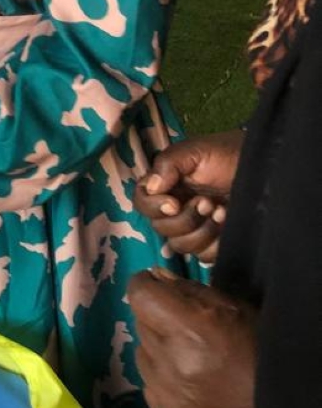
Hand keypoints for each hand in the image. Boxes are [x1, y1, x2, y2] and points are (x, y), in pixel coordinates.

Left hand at [129, 269, 262, 407]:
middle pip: (141, 323)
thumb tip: (156, 277)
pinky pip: (149, 383)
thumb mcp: (232, 308)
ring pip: (142, 353)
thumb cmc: (259, 352)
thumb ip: (189, 290)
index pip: (141, 297)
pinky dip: (161, 376)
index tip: (152, 285)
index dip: (144, 285)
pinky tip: (186, 378)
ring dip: (157, 347)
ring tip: (185, 353)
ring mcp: (167, 393)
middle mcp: (171, 362)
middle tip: (180, 323)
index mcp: (189, 331)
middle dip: (156, 317)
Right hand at [135, 130, 244, 262]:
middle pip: (161, 229)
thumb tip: (151, 188)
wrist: (264, 168)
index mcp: (165, 186)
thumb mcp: (195, 151)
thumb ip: (168, 164)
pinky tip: (228, 224)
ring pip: (181, 246)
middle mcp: (175, 208)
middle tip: (207, 202)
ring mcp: (195, 227)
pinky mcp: (214, 242)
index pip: (142, 203)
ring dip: (202, 232)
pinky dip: (216, 244)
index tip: (174, 203)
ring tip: (221, 211)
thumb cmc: (227, 155)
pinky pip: (204, 256)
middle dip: (185, 219)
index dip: (153, 207)